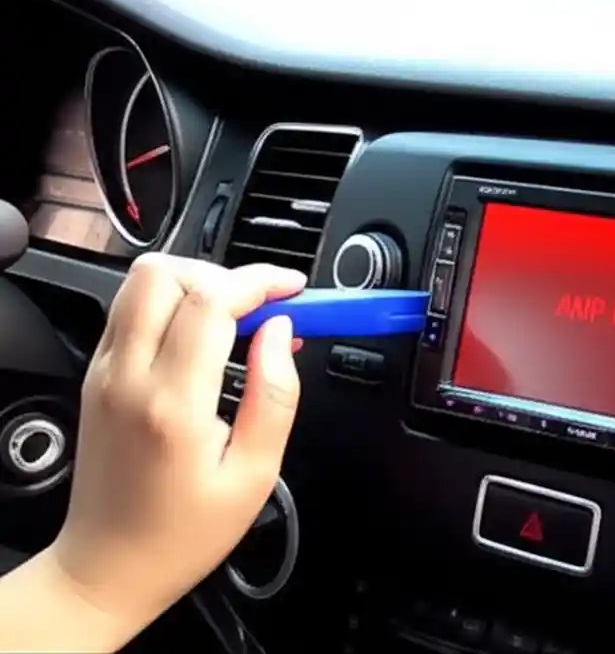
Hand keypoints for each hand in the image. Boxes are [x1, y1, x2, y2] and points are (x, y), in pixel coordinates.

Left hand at [49, 254, 305, 644]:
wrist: (109, 567)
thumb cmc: (183, 533)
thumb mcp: (254, 475)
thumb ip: (274, 397)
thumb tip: (281, 334)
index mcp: (172, 403)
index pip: (211, 300)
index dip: (260, 280)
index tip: (294, 289)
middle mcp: (128, 377)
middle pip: (164, 272)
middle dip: (223, 273)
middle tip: (261, 305)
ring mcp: (104, 373)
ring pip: (141, 283)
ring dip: (195, 284)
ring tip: (235, 321)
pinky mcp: (96, 377)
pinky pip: (129, 312)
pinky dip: (171, 306)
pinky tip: (203, 339)